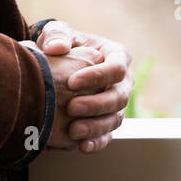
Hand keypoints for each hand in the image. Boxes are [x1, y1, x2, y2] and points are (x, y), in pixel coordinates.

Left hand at [35, 20, 132, 153]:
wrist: (56, 65)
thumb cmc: (61, 44)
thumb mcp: (58, 33)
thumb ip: (58, 36)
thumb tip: (57, 48)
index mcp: (117, 55)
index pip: (117, 67)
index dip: (98, 76)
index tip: (72, 82)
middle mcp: (123, 82)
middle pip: (120, 97)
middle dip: (97, 104)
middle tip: (72, 108)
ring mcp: (117, 104)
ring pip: (116, 119)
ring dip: (96, 126)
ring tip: (73, 131)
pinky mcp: (107, 123)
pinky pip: (108, 136)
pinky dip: (96, 143)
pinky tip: (81, 146)